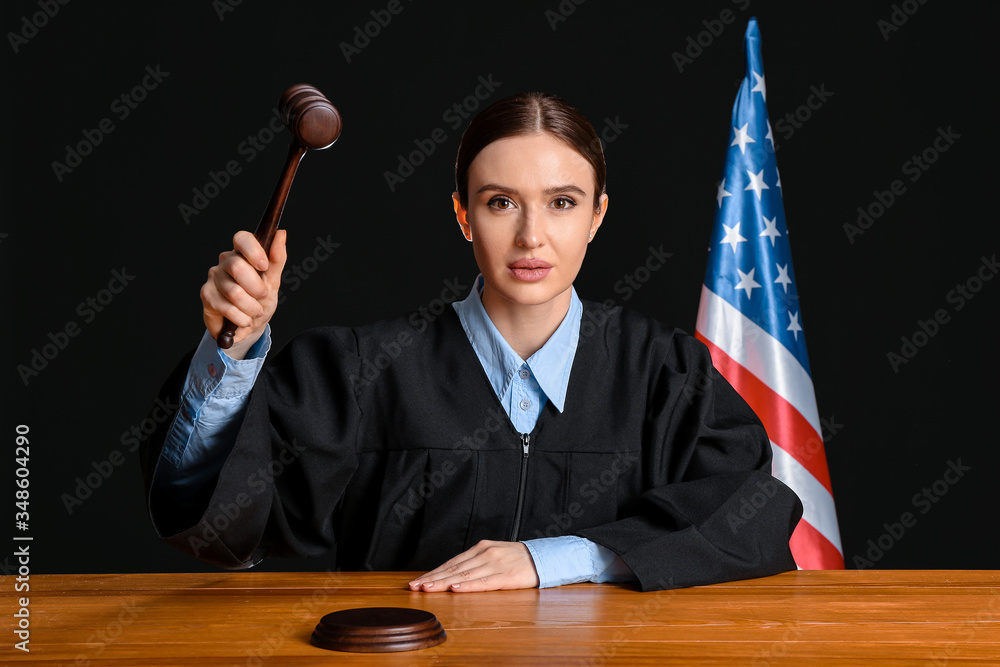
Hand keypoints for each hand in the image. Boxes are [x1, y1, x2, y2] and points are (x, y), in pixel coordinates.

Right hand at [200, 229, 286, 357]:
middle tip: (262, 296)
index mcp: (243, 253)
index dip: (253, 251)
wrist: (249, 325)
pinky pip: (226, 307)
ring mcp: (214, 277)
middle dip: (256, 288)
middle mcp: (226, 261)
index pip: (242, 238)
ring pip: (234, 291)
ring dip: (251, 307)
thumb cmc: (260, 300)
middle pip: (237, 267)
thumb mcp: (273, 281)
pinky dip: (241, 318)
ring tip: (255, 311)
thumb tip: (281, 233)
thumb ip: (277, 259)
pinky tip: (244, 319)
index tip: (263, 266)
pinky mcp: (206, 294)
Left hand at [408, 540, 538, 592]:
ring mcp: (495, 564)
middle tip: (415, 586)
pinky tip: (456, 589)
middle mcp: (485, 554)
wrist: (544, 558)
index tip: (418, 581)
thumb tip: (452, 575)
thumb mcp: (494, 555)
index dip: (434, 572)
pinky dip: (468, 586)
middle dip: (433, 578)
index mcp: (481, 548)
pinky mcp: (506, 576)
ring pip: (464, 575)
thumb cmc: (517, 560)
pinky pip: (484, 582)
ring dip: (444, 583)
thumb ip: (475, 563)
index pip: (452, 562)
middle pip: (454, 568)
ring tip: (427, 588)